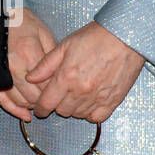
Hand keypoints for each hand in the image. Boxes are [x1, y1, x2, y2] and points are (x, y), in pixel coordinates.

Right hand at [0, 9, 56, 120]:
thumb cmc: (21, 22)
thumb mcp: (43, 33)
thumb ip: (51, 56)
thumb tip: (60, 77)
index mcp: (29, 54)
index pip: (48, 84)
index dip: (57, 91)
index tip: (63, 92)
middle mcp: (14, 66)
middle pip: (35, 95)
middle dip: (46, 101)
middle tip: (54, 100)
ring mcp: (1, 72)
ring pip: (20, 100)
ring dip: (32, 105)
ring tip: (41, 103)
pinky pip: (2, 99)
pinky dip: (14, 110)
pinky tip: (24, 115)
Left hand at [26, 21, 144, 121]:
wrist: (124, 37)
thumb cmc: (94, 38)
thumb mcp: (64, 45)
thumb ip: (45, 65)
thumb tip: (30, 78)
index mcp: (66, 77)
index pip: (47, 103)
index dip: (40, 108)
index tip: (39, 109)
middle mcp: (81, 91)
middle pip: (62, 111)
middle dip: (56, 106)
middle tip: (59, 96)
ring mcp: (98, 98)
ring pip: (78, 114)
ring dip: (72, 109)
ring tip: (73, 96)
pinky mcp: (114, 101)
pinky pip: (97, 118)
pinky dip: (90, 114)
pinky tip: (88, 103)